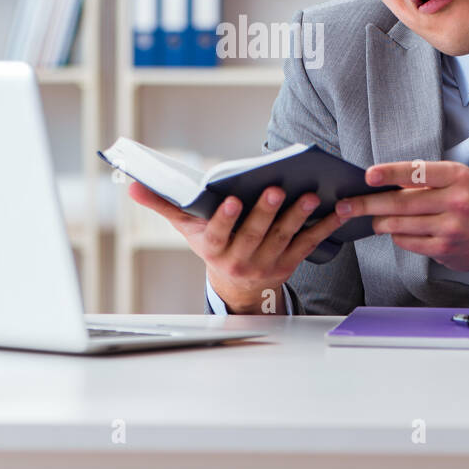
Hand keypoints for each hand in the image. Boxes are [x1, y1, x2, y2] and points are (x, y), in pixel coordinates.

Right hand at [127, 182, 346, 314]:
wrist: (237, 283)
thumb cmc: (211, 243)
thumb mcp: (185, 227)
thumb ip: (162, 204)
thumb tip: (132, 184)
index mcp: (213, 248)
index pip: (218, 233)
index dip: (225, 218)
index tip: (231, 200)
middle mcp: (239, 259)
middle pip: (254, 234)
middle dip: (265, 212)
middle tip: (274, 189)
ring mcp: (267, 263)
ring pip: (284, 238)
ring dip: (297, 216)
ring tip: (308, 195)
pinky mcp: (290, 263)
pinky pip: (309, 243)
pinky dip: (324, 226)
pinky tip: (336, 209)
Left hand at [336, 160, 468, 272]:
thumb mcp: (458, 180)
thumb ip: (425, 180)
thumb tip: (383, 184)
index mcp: (457, 176)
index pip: (417, 171)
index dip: (390, 173)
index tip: (368, 176)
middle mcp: (455, 200)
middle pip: (401, 202)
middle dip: (368, 204)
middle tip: (345, 206)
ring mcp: (450, 227)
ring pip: (400, 225)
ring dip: (380, 222)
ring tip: (372, 219)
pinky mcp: (445, 249)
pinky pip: (408, 242)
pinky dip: (397, 237)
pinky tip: (396, 232)